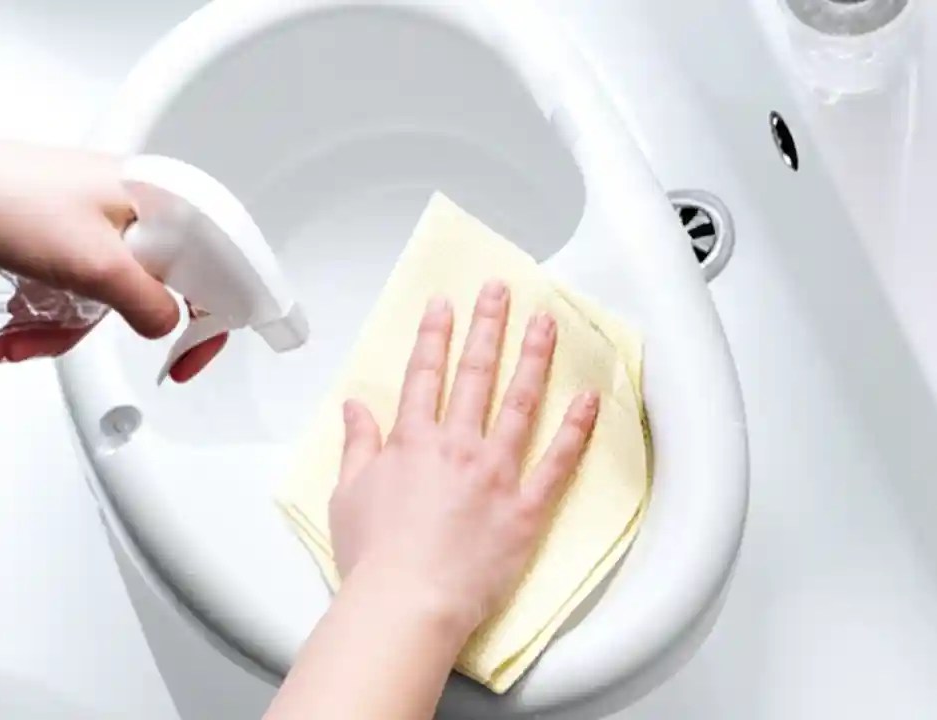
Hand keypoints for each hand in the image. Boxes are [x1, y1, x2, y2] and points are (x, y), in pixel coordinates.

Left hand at [0, 131, 223, 380]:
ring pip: (110, 299)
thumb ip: (149, 305)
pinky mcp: (61, 239)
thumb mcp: (98, 266)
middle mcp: (134, 207)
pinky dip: (48, 317)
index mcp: (161, 197)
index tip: (190, 354)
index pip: (216, 263)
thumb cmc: (7, 200)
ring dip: (68, 328)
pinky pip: (75, 294)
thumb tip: (168, 326)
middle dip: (112, 325)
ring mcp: (96, 223)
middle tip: (88, 336)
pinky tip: (18, 325)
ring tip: (29, 334)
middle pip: (157, 288)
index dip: (210, 314)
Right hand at [330, 280, 600, 633]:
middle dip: (488, 327)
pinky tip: (588, 398)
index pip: (425, 375)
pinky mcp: (526, 508)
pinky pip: (557, 462)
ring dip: (534, 358)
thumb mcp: (347, 495)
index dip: (435, 335)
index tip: (444, 305)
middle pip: (475, 374)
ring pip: (519, 402)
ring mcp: (496, 473)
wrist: (407, 602)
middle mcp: (458, 446)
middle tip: (500, 291)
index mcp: (413, 442)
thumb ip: (357, 446)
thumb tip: (354, 408)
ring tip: (546, 323)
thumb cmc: (373, 557)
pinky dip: (576, 429)